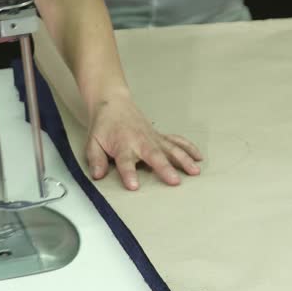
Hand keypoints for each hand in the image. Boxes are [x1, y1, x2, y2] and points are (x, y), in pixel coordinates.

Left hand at [85, 92, 202, 190]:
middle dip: (165, 168)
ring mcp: (153, 138)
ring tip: (195, 171)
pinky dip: (189, 148)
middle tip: (175, 181)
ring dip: (184, 160)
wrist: (113, 104)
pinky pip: (177, 142)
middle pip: (154, 156)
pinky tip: (199, 158)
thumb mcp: (92, 142)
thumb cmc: (103, 126)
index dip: (129, 173)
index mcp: (122, 145)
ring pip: (171, 149)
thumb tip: (98, 175)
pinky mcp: (160, 137)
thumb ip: (95, 159)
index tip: (134, 186)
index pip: (125, 161)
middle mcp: (141, 142)